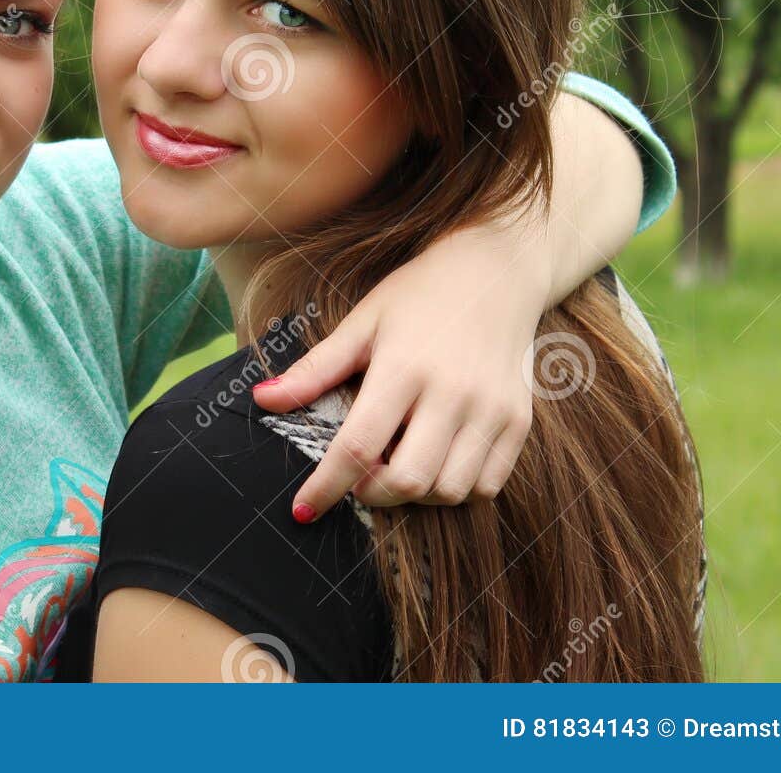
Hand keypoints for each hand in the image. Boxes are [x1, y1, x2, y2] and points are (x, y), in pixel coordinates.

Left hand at [252, 220, 551, 516]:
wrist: (497, 272)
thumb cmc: (419, 295)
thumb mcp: (362, 323)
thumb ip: (315, 369)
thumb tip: (262, 398)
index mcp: (403, 367)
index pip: (359, 446)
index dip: (327, 486)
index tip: (304, 509)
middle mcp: (452, 393)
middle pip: (407, 480)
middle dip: (372, 494)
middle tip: (359, 477)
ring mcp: (491, 409)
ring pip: (449, 490)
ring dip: (415, 494)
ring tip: (398, 465)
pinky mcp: (519, 421)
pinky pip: (486, 484)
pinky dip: (455, 489)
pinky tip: (436, 463)